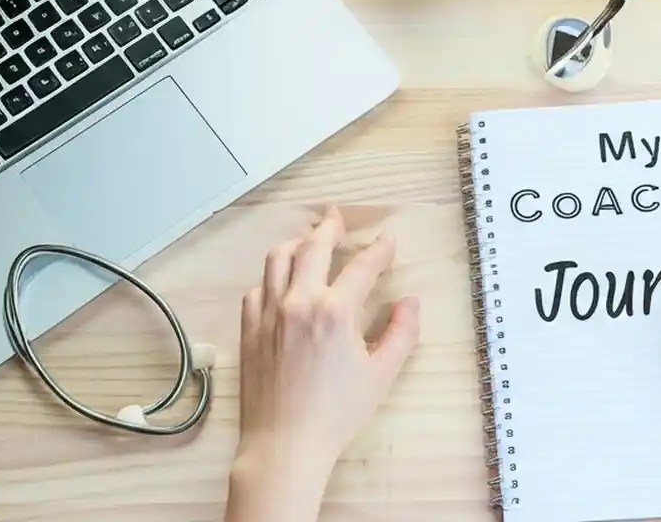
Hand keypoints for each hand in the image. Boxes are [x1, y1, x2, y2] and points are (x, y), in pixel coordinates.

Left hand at [226, 208, 420, 521]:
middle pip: (313, 247)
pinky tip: (280, 282)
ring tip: (307, 240)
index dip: (379, 250)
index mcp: (335, 311)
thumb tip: (410, 302)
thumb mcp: (381, 374)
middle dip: (329, 227)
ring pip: (277, 259)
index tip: (387, 242)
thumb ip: (402, 332)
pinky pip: (256, 289)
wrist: (285, 444)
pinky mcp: (249, 329)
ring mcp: (268, 313)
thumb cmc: (336, 414)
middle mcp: (299, 302)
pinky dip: (270, 278)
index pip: (362, 266)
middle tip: (337, 217)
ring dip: (295, 243)